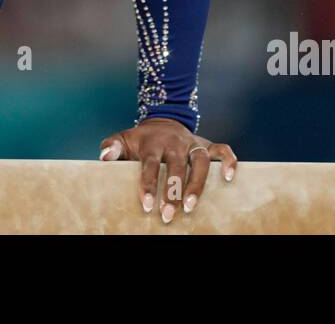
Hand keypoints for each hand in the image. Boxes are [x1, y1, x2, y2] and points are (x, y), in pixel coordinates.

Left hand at [99, 117, 236, 223]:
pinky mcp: (206, 144)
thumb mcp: (123, 138)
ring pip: (199, 161)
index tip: (148, 205)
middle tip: (169, 215)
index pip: (151, 164)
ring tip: (191, 206)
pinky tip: (229, 178)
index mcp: (153, 143)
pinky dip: (228, 161)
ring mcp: (192, 143)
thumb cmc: (141, 139)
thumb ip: (111, 147)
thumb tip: (104, 157)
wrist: (162, 120)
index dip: (149, 184)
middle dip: (173, 191)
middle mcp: (174, 143)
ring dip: (197, 184)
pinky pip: (222, 149)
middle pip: (176, 166)